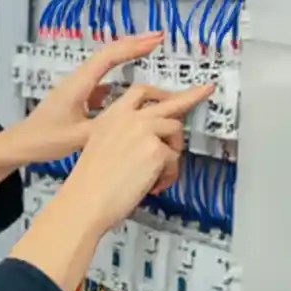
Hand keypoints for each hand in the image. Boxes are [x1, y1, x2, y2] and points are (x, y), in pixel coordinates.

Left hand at [0, 32, 167, 183]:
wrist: (21, 143)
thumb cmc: (44, 138)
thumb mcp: (78, 136)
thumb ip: (107, 127)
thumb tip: (136, 120)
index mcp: (78, 84)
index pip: (108, 57)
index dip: (133, 47)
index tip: (155, 40)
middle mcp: (79, 80)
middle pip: (108, 54)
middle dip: (133, 43)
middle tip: (159, 36)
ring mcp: (78, 87)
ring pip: (105, 64)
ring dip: (126, 54)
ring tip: (149, 48)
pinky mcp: (78, 96)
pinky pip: (102, 79)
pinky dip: (119, 73)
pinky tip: (131, 79)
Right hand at [55, 83, 214, 231]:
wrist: (85, 200)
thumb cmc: (89, 182)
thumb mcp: (99, 145)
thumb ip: (123, 135)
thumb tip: (152, 138)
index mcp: (111, 116)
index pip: (140, 93)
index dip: (159, 93)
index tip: (172, 93)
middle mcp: (129, 118)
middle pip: (169, 102)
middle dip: (191, 96)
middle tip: (205, 90)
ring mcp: (144, 131)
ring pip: (176, 130)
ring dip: (173, 151)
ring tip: (159, 172)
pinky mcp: (157, 150)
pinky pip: (175, 159)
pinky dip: (168, 175)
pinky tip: (153, 186)